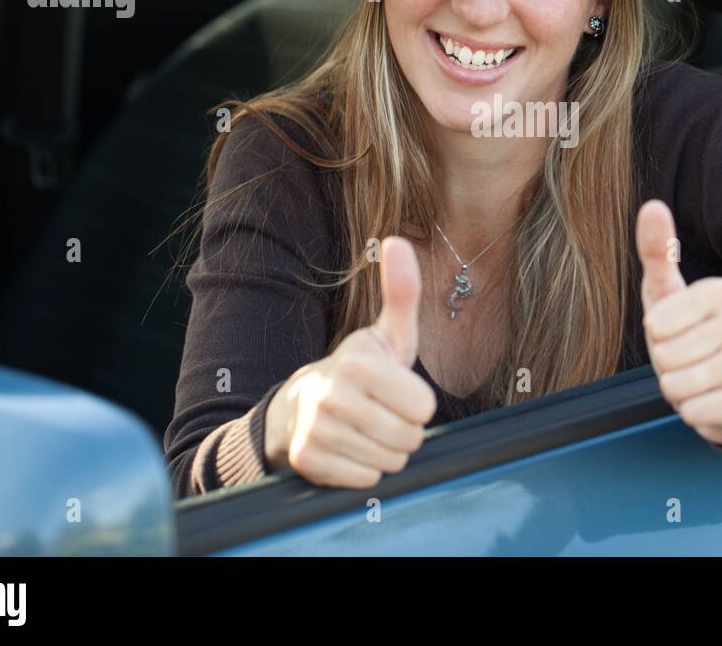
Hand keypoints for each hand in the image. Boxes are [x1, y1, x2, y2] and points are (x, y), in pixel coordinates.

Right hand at [265, 236, 437, 487]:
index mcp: (358, 363)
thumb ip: (401, 292)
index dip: (417, 403)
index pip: (424, 407)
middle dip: (404, 430)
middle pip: (410, 438)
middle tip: (382, 413)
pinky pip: (365, 480)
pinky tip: (349, 448)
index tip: (396, 391)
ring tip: (366, 429)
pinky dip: (364, 470)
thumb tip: (397, 240)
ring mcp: (317, 430)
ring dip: (385, 451)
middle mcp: (333, 396)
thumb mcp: (384, 334)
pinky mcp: (308, 460)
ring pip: (389, 462)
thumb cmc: (358, 370)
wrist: (297, 407)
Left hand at [635, 199, 721, 446]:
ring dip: (675, 390)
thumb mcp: (666, 294)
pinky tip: (705, 403)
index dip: (656, 334)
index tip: (672, 331)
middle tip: (685, 361)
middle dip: (665, 365)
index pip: (658, 320)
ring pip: (680, 384)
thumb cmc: (688, 335)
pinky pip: (698, 411)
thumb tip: (652, 205)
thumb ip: (657, 251)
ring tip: (693, 382)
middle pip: (666, 355)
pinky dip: (692, 412)